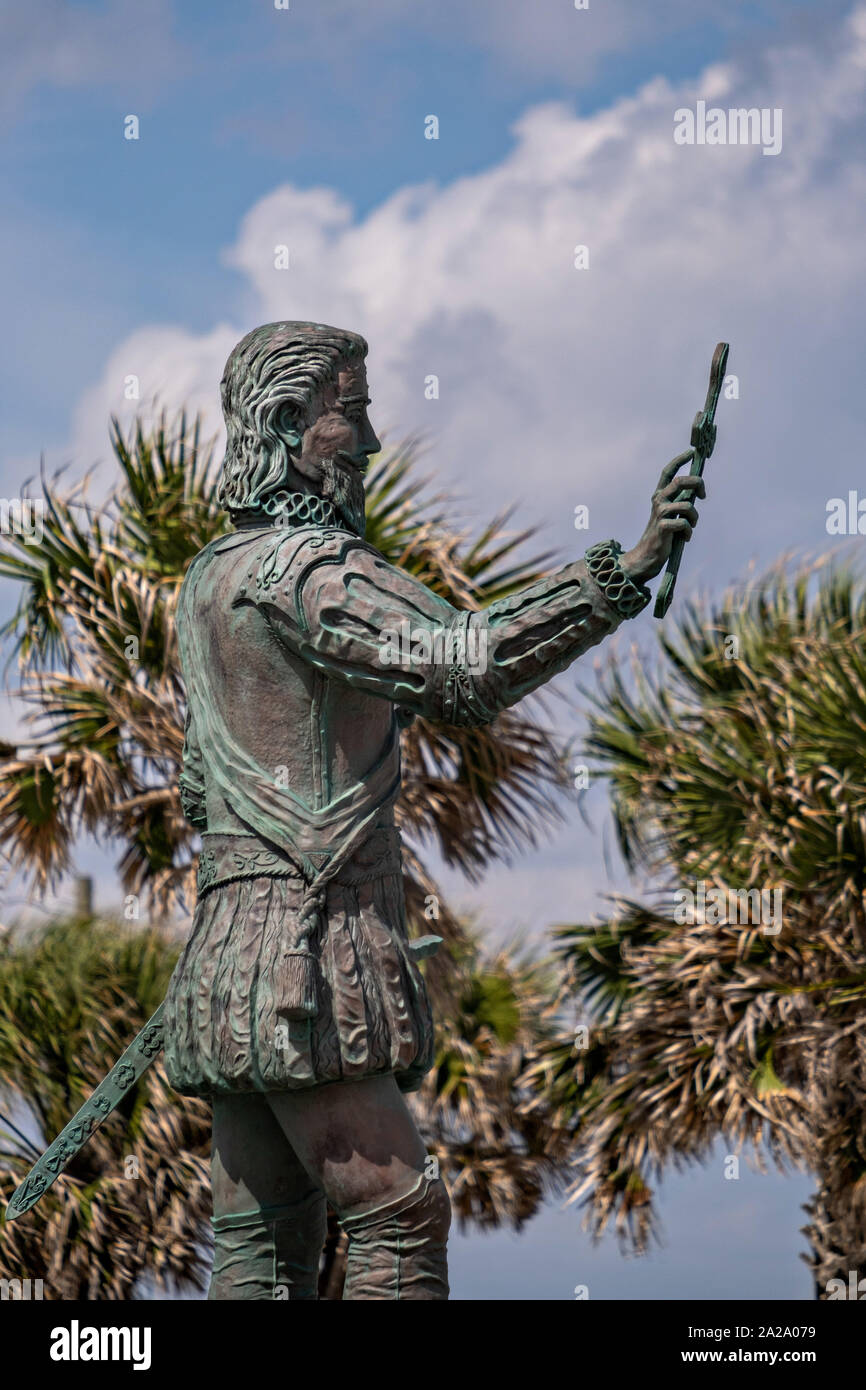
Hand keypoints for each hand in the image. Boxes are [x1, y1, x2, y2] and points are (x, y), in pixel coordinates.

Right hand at [620, 450, 704, 584]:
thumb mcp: (671, 515)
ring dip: (695, 517)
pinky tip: (685, 538)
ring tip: (692, 526)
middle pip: (680, 481)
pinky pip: (684, 523)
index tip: (691, 452)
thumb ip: (680, 502)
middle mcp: (658, 501)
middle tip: (704, 495)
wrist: (646, 557)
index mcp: (659, 496)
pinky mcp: (663, 527)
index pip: (668, 472)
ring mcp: (659, 513)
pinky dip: (689, 532)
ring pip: (687, 505)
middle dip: (697, 484)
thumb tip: (697, 491)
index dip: (679, 460)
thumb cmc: (662, 536)